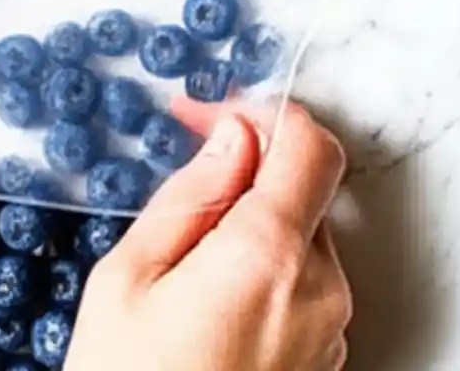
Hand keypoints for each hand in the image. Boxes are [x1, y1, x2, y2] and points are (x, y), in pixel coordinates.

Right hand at [66, 101, 351, 370]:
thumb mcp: (129, 278)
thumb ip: (191, 195)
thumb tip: (233, 137)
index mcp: (269, 256)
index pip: (309, 146)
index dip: (264, 113)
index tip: (214, 115)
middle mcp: (319, 291)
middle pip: (306, 194)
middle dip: (249, 175)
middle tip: (182, 186)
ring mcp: (330, 331)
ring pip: (304, 242)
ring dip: (254, 229)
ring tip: (182, 268)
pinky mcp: (325, 361)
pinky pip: (304, 290)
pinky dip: (266, 274)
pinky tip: (207, 303)